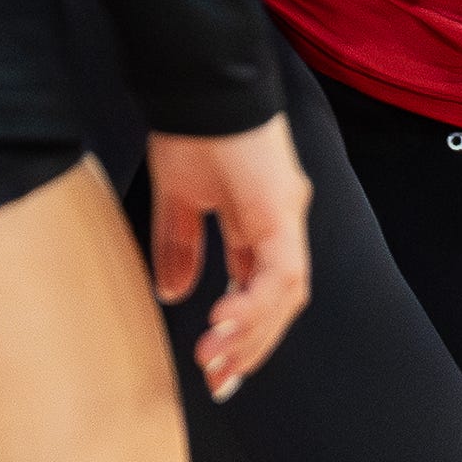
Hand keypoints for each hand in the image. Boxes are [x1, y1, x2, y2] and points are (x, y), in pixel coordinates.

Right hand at [146, 113, 311, 399]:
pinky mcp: (281, 210)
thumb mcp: (178, 196)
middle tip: (219, 384)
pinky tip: (224, 320)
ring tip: (217, 360)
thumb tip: (175, 294)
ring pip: (284, 295)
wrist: (198, 78)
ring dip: (251, 333)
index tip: (217, 371)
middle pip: (280, 302)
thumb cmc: (190, 125)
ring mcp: (287, 216)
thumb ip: (179, 246)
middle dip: (251, 347)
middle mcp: (283, 222)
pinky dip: (254, 301)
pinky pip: (278, 272)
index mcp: (262, 221)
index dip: (243, 332)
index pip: (261, 290)